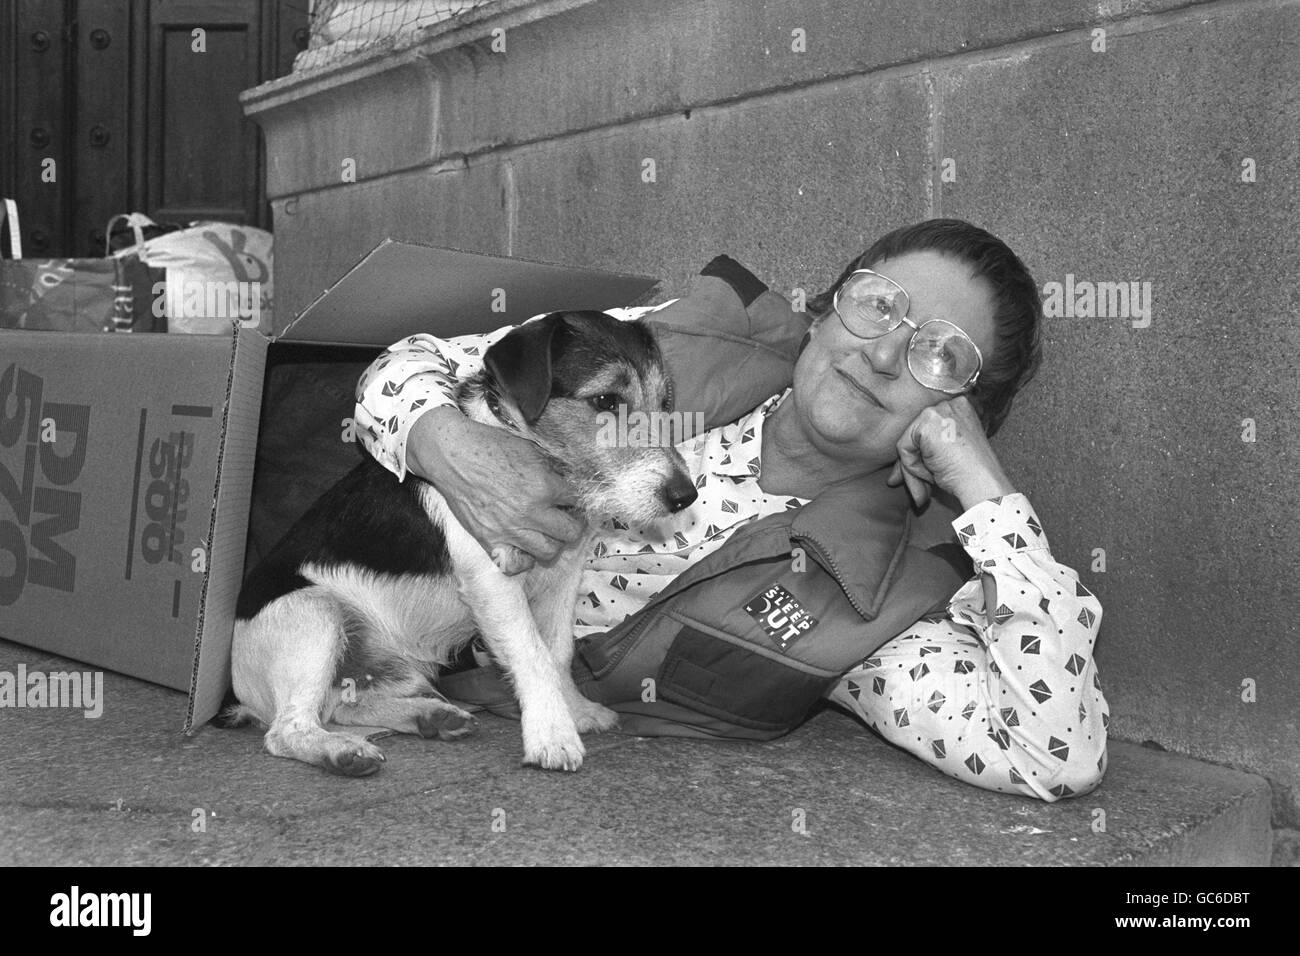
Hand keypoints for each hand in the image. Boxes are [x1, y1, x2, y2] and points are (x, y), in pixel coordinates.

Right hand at [407, 406, 585, 573]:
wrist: (452, 456)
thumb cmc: (488, 447)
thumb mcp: (528, 450)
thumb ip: (549, 471)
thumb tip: (564, 484)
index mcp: (544, 486)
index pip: (575, 500)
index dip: (575, 499)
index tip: (570, 499)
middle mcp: (531, 512)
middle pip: (570, 532)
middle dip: (573, 524)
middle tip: (567, 518)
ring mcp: (511, 530)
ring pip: (549, 552)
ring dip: (552, 542)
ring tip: (547, 532)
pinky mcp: (491, 541)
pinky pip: (517, 565)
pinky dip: (524, 559)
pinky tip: (524, 547)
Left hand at [885, 397, 1015, 509]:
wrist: (982, 484)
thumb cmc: (969, 475)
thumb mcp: (945, 457)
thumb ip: (923, 454)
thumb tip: (892, 477)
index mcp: (958, 408)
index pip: (926, 429)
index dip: (922, 455)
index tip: (927, 475)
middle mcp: (948, 403)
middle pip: (914, 433)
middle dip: (913, 462)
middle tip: (920, 490)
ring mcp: (938, 411)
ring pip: (907, 441)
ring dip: (914, 467)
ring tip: (930, 484)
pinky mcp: (927, 424)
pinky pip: (904, 448)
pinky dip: (912, 467)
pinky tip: (932, 475)